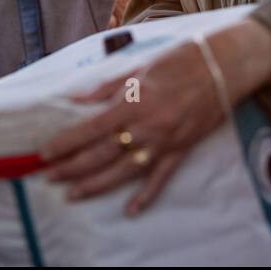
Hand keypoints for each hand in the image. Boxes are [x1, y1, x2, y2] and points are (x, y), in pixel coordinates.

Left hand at [40, 17, 270, 215]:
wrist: (225, 66)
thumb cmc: (182, 59)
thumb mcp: (140, 67)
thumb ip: (108, 87)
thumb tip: (78, 100)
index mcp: (133, 101)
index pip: (91, 128)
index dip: (66, 143)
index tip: (45, 152)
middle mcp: (146, 126)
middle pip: (102, 154)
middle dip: (72, 167)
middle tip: (49, 176)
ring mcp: (164, 141)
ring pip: (124, 171)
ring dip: (96, 185)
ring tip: (73, 194)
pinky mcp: (182, 150)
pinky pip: (161, 178)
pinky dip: (146, 196)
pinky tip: (130, 210)